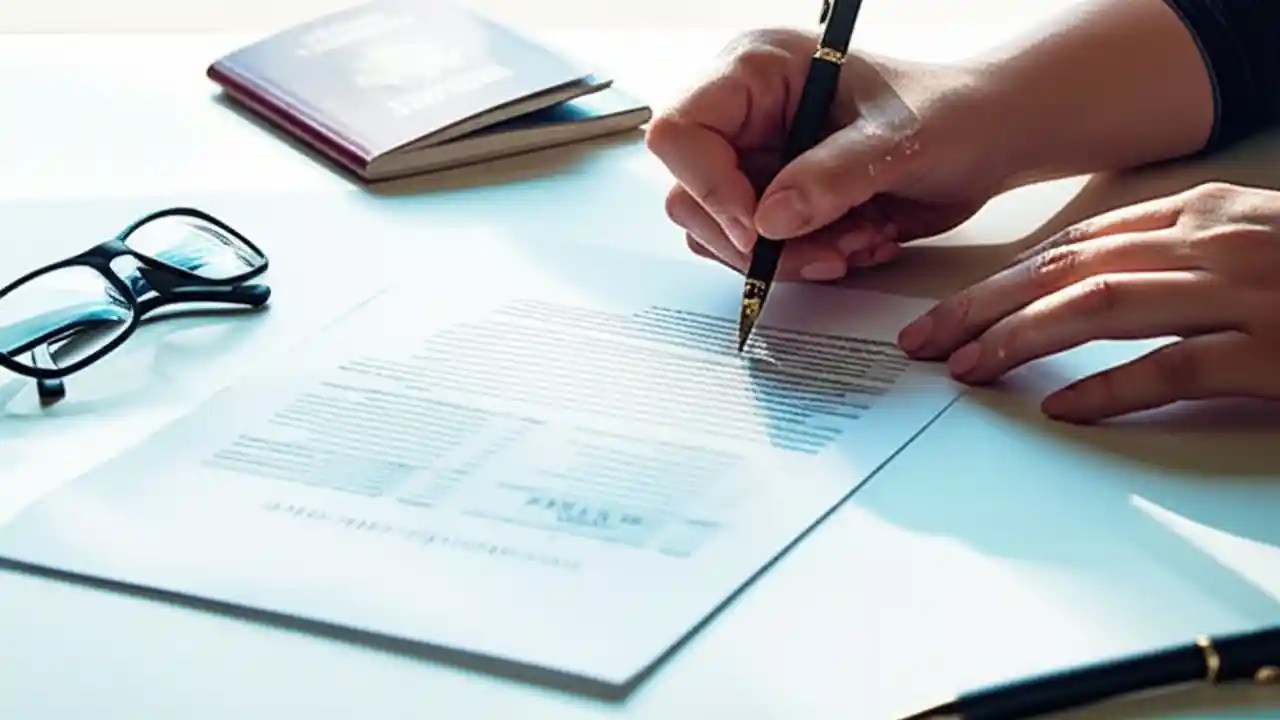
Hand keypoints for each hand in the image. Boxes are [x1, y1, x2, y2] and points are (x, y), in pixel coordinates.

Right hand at [644, 28, 1011, 280]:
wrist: (987, 140)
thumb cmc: (951, 113)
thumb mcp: (896, 141)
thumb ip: (830, 177)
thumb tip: (767, 222)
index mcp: (757, 70)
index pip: (680, 130)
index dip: (708, 186)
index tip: (760, 229)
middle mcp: (745, 113)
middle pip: (689, 193)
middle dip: (754, 238)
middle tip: (820, 253)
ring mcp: (757, 158)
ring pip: (721, 232)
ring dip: (787, 256)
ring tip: (853, 242)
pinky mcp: (775, 198)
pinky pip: (759, 249)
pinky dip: (805, 260)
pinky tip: (855, 241)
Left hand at [897, 182, 1279, 422]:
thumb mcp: (1242, 243)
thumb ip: (1169, 253)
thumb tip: (1079, 281)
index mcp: (1201, 214)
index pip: (1072, 244)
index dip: (1000, 280)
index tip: (950, 311)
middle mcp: (1210, 243)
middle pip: (1065, 270)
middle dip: (983, 307)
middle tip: (926, 342)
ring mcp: (1241, 293)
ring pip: (1098, 306)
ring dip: (1020, 340)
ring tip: (967, 370)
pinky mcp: (1270, 350)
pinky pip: (1170, 366)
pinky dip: (1108, 389)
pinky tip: (1063, 410)